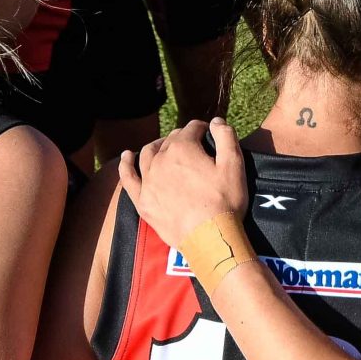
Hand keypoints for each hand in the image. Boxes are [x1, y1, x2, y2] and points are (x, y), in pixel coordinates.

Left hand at [118, 121, 248, 245]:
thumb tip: (216, 121)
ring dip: (158, 147)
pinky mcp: (142, 200)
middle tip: (195, 147)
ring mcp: (148, 180)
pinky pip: (128, 177)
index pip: (192, 128)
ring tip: (166, 148)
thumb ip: (226, 137)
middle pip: (170, 140)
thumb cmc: (225, 201)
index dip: (204, 130)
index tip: (211, 136)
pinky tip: (127, 157)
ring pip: (147, 154)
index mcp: (183, 148)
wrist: (209, 238)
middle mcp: (160, 159)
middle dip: (183, 138)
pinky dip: (126, 165)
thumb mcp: (234, 165)